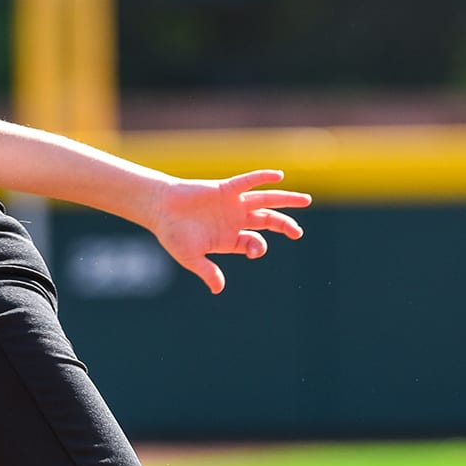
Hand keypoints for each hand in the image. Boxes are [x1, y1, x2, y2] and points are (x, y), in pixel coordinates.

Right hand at [148, 170, 310, 294]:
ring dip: (285, 200)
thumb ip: (207, 271)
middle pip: (268, 221)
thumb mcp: (190, 257)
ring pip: (265, 200)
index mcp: (230, 238)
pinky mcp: (226, 189)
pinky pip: (248, 182)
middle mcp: (236, 220)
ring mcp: (233, 203)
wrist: (159, 209)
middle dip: (285, 226)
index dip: (258, 248)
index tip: (253, 251)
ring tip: (306, 200)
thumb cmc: (172, 234)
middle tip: (298, 233)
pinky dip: (262, 178)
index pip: (254, 243)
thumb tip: (218, 290)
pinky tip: (279, 176)